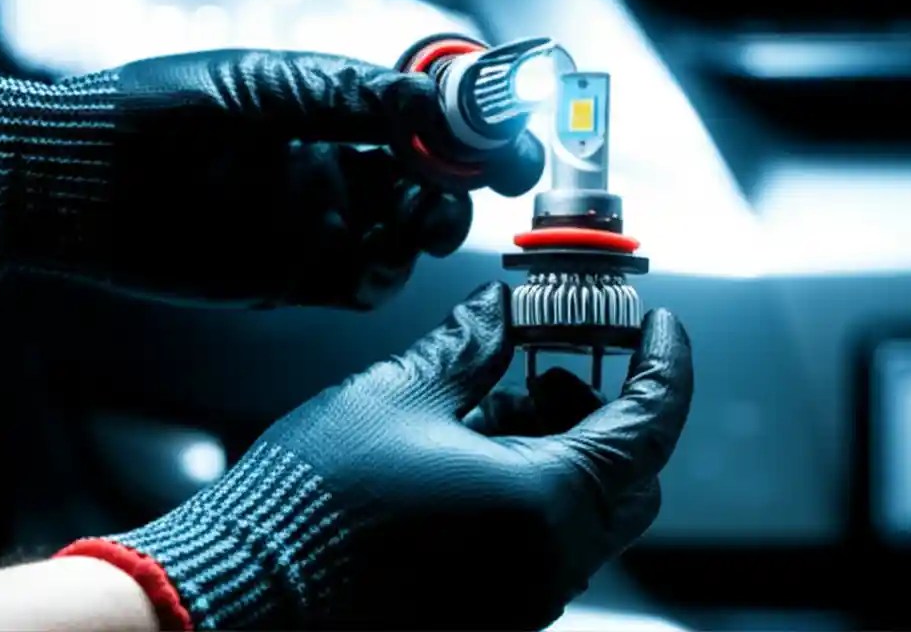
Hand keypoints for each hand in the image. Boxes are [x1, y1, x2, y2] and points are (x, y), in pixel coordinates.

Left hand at [0, 49, 544, 308]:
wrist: (89, 186)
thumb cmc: (160, 114)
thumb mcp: (261, 88)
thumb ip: (347, 96)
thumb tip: (428, 100)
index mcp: (333, 111)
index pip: (425, 116)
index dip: (473, 124)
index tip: (507, 131)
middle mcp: (337, 167)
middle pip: (434, 177)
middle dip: (469, 178)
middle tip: (488, 179)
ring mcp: (324, 222)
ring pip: (412, 232)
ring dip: (435, 224)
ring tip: (422, 216)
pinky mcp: (303, 276)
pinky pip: (370, 282)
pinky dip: (387, 273)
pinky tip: (374, 258)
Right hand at [102, 282, 693, 629]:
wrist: (244, 593)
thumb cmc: (313, 504)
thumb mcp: (400, 397)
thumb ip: (472, 347)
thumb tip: (502, 309)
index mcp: (545, 507)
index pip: (649, 426)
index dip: (666, 365)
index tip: (661, 325)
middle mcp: (550, 564)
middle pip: (631, 477)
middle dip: (609, 409)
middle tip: (560, 361)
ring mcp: (524, 598)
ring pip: (591, 513)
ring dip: (569, 449)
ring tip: (501, 401)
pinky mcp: (493, 613)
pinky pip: (549, 543)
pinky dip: (539, 490)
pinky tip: (478, 450)